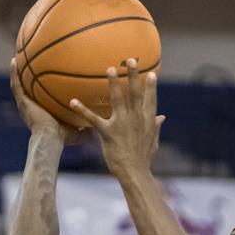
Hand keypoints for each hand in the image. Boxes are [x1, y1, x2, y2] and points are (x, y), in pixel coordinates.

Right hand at [7, 57, 81, 143]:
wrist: (50, 139)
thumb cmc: (62, 137)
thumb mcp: (76, 130)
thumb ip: (85, 126)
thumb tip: (98, 125)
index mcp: (40, 112)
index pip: (39, 97)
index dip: (39, 88)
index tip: (41, 77)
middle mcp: (30, 107)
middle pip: (27, 88)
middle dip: (26, 76)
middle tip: (26, 62)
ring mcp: (25, 104)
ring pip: (19, 84)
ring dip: (16, 71)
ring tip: (16, 56)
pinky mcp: (22, 102)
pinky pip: (16, 85)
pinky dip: (14, 73)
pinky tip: (13, 61)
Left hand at [67, 59, 162, 178]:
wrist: (135, 174)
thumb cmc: (144, 159)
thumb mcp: (153, 141)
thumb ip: (156, 126)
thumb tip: (162, 117)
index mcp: (147, 121)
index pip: (150, 100)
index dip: (151, 86)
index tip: (151, 73)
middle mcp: (136, 119)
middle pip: (135, 93)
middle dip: (133, 76)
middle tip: (131, 60)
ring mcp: (122, 124)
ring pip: (117, 100)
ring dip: (113, 84)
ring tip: (109, 69)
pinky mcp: (108, 133)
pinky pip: (93, 119)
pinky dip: (82, 109)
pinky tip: (73, 101)